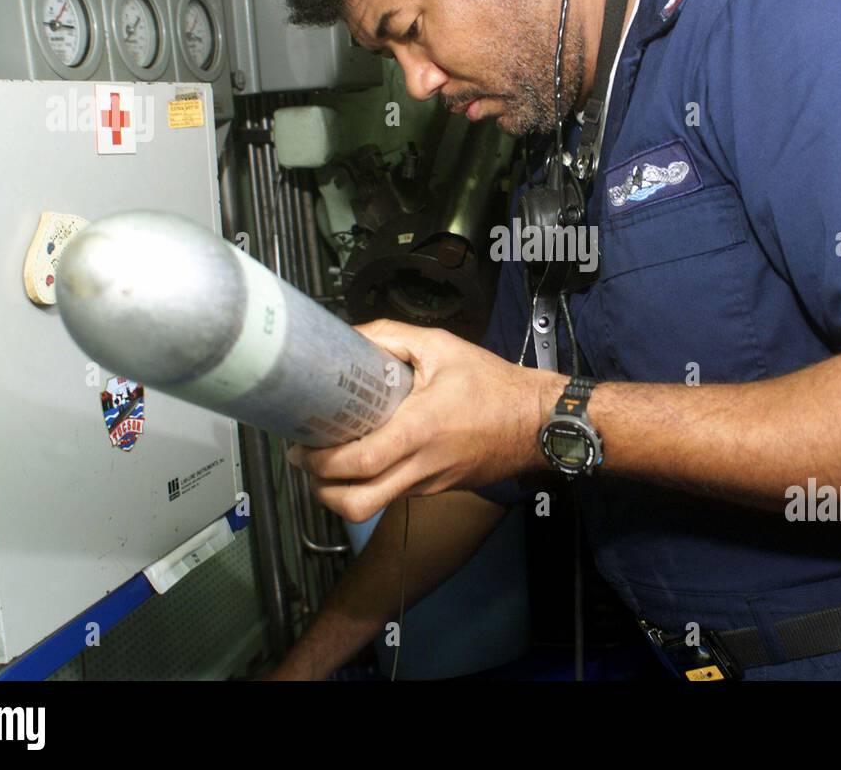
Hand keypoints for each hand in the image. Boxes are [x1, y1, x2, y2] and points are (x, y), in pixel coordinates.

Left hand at [289, 319, 565, 522]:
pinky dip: (367, 484)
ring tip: (326, 464)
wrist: (538, 422)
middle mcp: (421, 465)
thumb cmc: (494, 385)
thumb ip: (392, 335)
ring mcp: (428, 483)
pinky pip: (392, 496)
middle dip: (319, 488)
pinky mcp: (434, 489)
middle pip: (356, 503)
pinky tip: (363, 458)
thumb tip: (351, 337)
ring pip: (370, 507)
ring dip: (339, 492)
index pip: (360, 461)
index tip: (302, 443)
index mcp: (420, 428)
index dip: (321, 460)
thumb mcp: (443, 346)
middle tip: (305, 459)